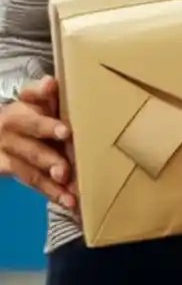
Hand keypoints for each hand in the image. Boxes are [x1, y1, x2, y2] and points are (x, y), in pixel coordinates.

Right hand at [0, 76, 75, 208]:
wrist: (2, 128)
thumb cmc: (32, 110)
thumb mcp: (36, 98)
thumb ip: (44, 93)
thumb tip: (51, 82)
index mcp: (20, 107)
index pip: (31, 109)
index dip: (46, 121)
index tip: (65, 131)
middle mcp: (9, 128)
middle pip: (30, 146)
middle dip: (49, 159)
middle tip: (65, 171)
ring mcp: (6, 151)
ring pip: (29, 169)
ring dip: (51, 184)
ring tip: (72, 194)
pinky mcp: (6, 168)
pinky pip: (30, 182)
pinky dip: (50, 193)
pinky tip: (69, 202)